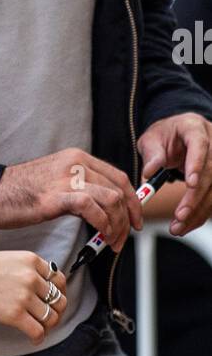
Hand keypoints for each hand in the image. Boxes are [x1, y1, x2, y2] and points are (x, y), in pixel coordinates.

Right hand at [0, 149, 142, 251]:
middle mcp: (76, 164)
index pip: (117, 176)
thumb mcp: (56, 182)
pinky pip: (93, 210)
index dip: (132, 199)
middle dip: (129, 216)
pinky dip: (104, 225)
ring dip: (118, 225)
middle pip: (118, 188)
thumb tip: (102, 211)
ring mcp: (67, 179)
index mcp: (77, 158)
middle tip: (126, 235)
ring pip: (111, 199)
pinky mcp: (57, 197)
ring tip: (113, 241)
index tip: (135, 218)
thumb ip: (80, 189)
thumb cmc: (20, 193)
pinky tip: (101, 235)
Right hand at [0, 252, 67, 343]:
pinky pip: (37, 331)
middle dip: (56, 311)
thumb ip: (27, 268)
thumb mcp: (9, 258)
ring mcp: (24, 297)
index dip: (60, 292)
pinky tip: (33, 339)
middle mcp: (32, 277)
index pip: (58, 279)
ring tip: (40, 329)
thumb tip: (42, 286)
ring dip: (48, 326)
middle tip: (49, 317)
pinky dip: (38, 338)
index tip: (54, 299)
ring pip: (51, 317)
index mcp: (31, 260)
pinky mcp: (15, 315)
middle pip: (59, 300)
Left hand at [139, 113, 211, 235]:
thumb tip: (149, 172)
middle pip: (210, 171)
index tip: (191, 184)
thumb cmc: (163, 136)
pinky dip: (201, 213)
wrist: (176, 136)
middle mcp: (211, 141)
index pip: (199, 144)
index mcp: (193, 127)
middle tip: (180, 216)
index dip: (197, 164)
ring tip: (178, 227)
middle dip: (196, 197)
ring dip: (199, 211)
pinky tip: (187, 224)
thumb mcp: (151, 140)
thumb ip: (151, 154)